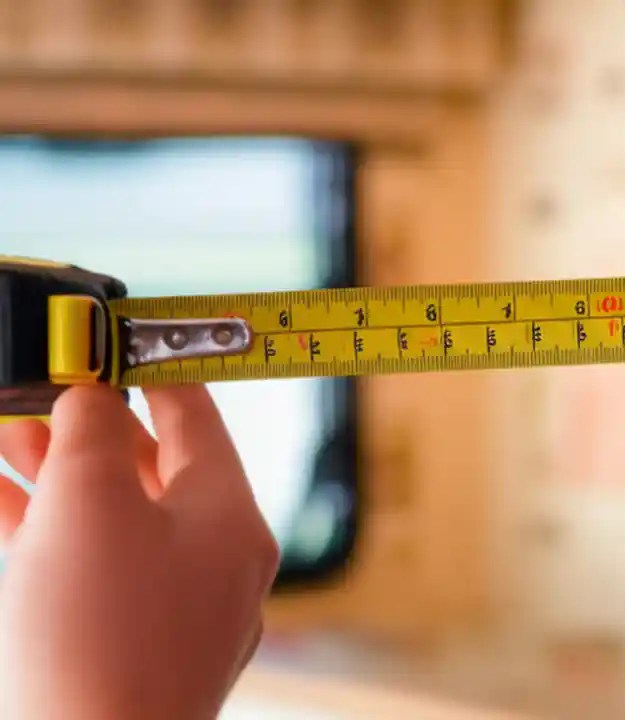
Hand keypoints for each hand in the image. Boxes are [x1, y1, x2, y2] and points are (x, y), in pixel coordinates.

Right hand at [0, 385, 279, 719]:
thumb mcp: (91, 501)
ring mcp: (180, 608)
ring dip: (62, 471)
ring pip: (118, 517)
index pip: (198, 416)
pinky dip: (51, 530)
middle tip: (37, 388)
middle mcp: (217, 560)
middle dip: (89, 424)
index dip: (151, 366)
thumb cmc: (97, 635)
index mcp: (231, 515)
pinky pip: (96, 568)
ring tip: (7, 432)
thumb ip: (95, 430)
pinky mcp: (134, 646)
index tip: (113, 336)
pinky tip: (3, 500)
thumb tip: (94, 393)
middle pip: (155, 467)